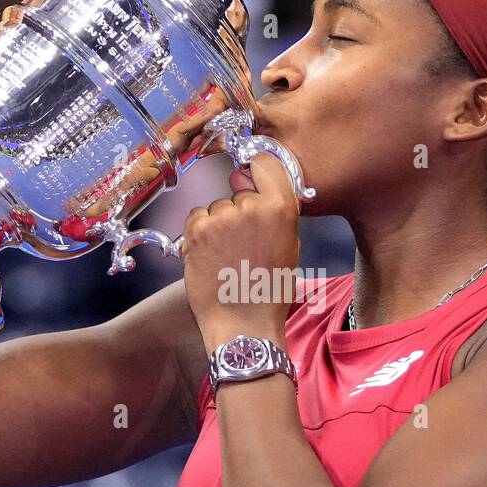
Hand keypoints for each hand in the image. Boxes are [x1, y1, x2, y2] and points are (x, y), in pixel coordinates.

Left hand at [181, 155, 302, 350]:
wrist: (244, 324)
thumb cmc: (268, 290)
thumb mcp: (289, 244)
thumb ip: (274, 210)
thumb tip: (244, 176)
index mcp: (281, 208)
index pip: (266, 162)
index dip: (257, 171)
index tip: (251, 179)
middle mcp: (252, 206)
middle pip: (240, 192)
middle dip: (239, 212)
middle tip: (242, 245)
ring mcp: (223, 217)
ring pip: (217, 207)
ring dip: (218, 226)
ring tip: (227, 257)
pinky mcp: (198, 230)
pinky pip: (198, 218)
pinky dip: (200, 234)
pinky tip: (211, 258)